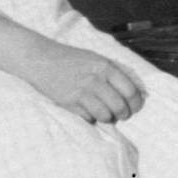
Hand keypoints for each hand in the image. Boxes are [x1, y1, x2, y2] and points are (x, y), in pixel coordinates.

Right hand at [29, 42, 145, 123]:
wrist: (41, 59)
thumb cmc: (71, 59)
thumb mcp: (95, 59)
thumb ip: (112, 73)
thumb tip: (132, 92)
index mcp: (105, 67)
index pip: (130, 91)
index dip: (136, 103)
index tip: (135, 108)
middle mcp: (95, 79)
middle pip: (119, 106)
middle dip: (123, 114)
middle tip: (121, 115)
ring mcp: (82, 92)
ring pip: (105, 115)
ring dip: (106, 117)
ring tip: (104, 113)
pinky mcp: (69, 103)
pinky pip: (88, 118)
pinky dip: (89, 117)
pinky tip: (86, 110)